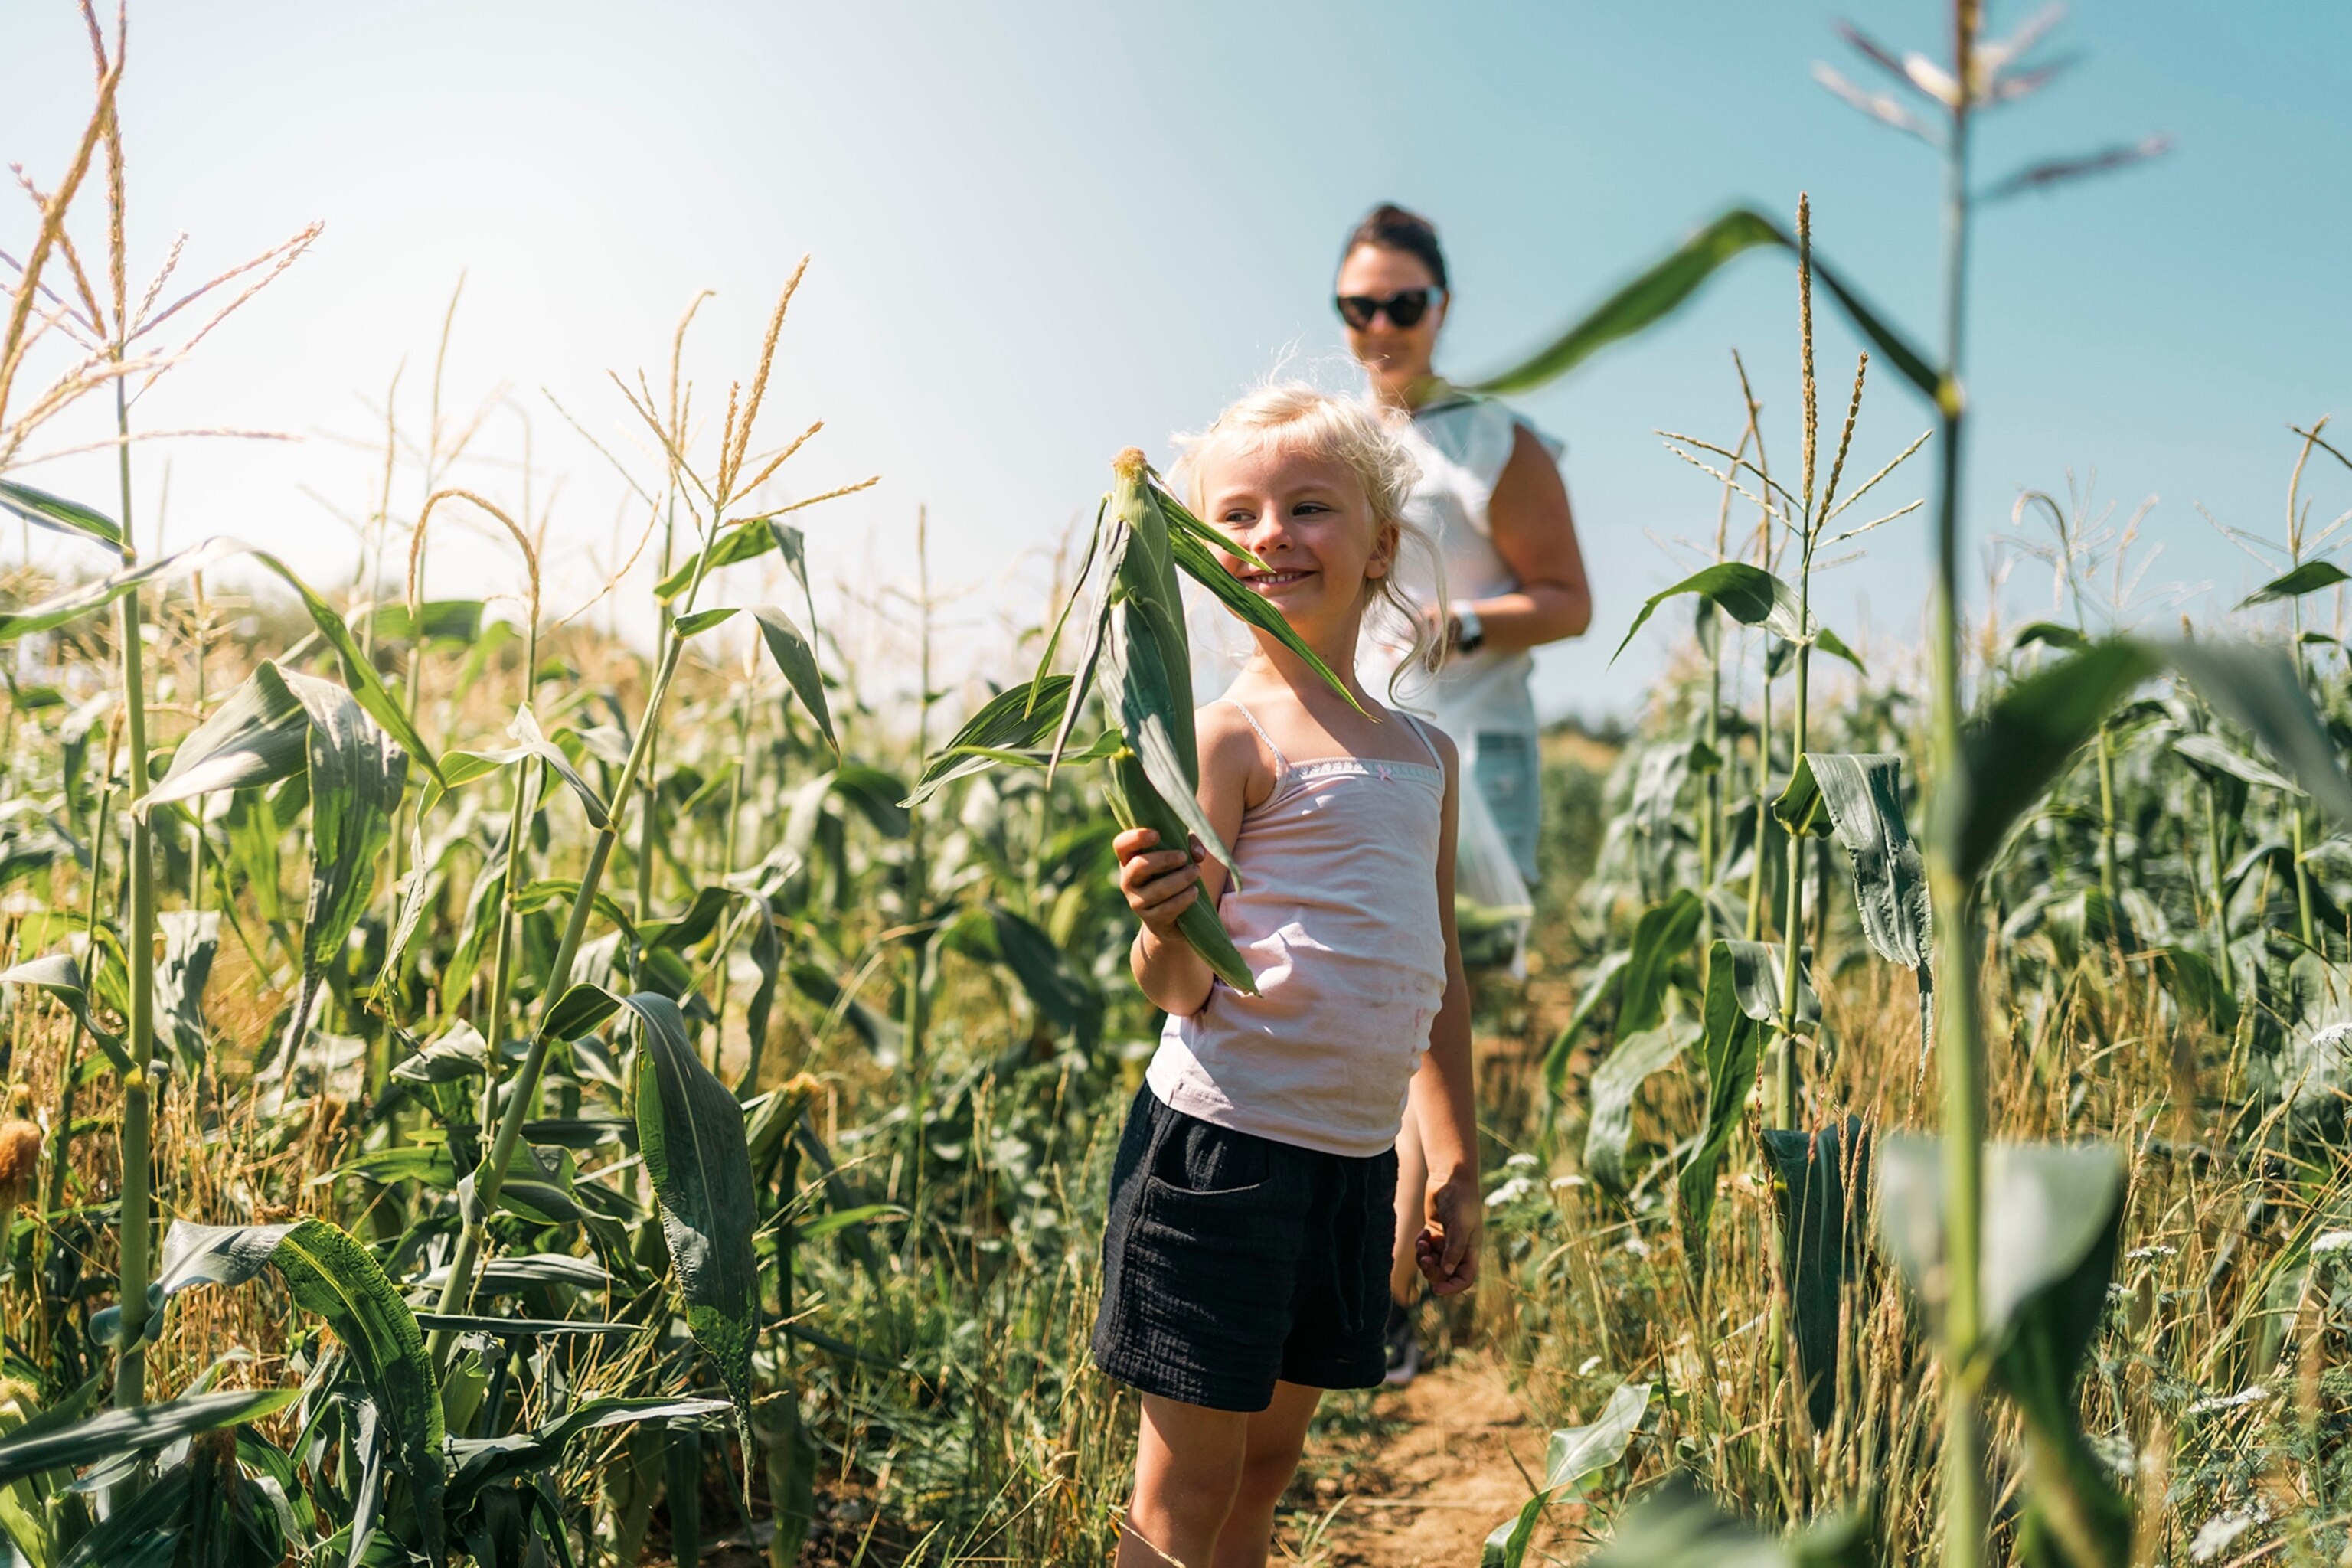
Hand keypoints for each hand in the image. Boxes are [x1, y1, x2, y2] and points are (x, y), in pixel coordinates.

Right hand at [1114, 827, 1203, 937]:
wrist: (1172, 916)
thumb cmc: (1173, 874)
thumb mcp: (1180, 854)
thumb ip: (1190, 845)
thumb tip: (1197, 853)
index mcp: (1130, 859)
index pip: (1121, 845)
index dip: (1135, 838)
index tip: (1156, 834)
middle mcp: (1128, 880)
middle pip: (1138, 866)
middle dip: (1163, 859)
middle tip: (1184, 856)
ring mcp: (1137, 901)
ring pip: (1156, 890)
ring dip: (1180, 879)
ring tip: (1196, 871)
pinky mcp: (1151, 918)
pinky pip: (1167, 909)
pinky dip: (1183, 899)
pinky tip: (1195, 891)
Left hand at [1414, 1171, 1480, 1296]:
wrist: (1450, 1180)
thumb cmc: (1460, 1201)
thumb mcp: (1460, 1226)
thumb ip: (1454, 1250)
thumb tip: (1447, 1273)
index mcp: (1470, 1251)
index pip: (1464, 1278)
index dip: (1452, 1287)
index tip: (1437, 1289)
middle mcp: (1458, 1250)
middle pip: (1444, 1274)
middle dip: (1432, 1270)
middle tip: (1424, 1258)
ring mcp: (1445, 1242)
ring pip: (1431, 1263)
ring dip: (1424, 1257)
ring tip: (1422, 1242)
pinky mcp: (1433, 1234)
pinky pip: (1424, 1250)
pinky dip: (1421, 1245)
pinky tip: (1423, 1232)